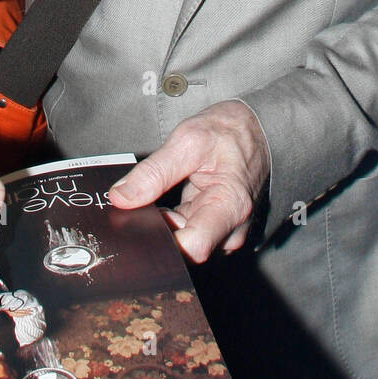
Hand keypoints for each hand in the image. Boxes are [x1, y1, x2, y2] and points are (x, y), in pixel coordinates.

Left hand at [108, 101, 270, 261]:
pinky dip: (167, 220)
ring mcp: (222, 231)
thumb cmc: (230, 131)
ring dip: (160, 225)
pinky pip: (183, 232)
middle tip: (138, 203)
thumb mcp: (188, 140)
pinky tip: (161, 201)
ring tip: (153, 196)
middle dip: (155, 230)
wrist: (256, 129)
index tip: (138, 222)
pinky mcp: (212, 228)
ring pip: (180, 242)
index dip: (161, 241)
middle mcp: (230, 229)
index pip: (192, 248)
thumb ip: (154, 172)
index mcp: (230, 207)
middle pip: (183, 249)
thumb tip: (121, 198)